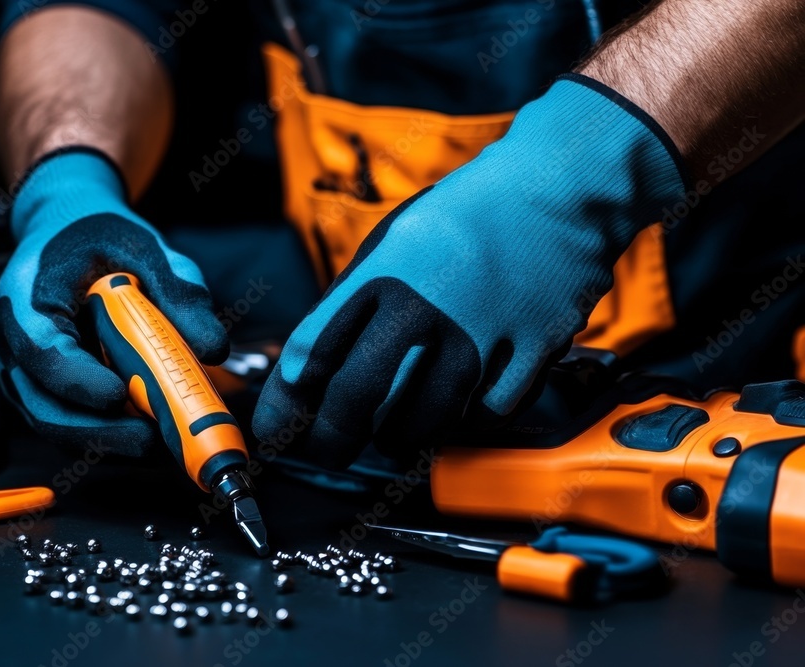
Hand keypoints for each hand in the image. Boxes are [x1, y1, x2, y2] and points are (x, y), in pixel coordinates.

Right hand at [0, 148, 227, 455]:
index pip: (41, 349)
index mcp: (27, 296)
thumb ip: (179, 292)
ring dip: (108, 440)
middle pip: (43, 405)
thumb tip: (213, 349)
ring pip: (57, 424)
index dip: (78, 380)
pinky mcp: (45, 391)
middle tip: (151, 439)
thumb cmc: (97, 238)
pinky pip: (70, 423)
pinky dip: (108, 434)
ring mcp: (25, 372)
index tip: (119, 395)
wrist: (64, 233)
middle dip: (99, 431)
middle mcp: (14, 342)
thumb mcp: (145, 248)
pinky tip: (147, 431)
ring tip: (158, 441)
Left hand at [252, 75, 687, 467]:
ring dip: (399, 439)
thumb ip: (356, 301)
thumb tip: (312, 367)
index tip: (278, 428)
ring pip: (423, 421)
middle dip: (331, 441)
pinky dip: (469, 420)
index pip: (311, 352)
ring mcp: (483, 330)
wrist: (558, 185)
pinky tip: (461, 408)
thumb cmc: (468, 217)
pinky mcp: (534, 348)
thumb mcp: (396, 242)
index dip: (286, 403)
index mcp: (383, 272)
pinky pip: (489, 413)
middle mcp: (426, 303)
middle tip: (330, 452)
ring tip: (392, 438)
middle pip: (356, 396)